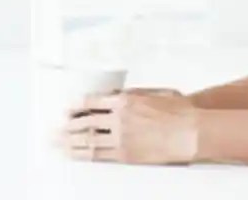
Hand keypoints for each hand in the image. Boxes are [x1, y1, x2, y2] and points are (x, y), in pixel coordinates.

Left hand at [61, 88, 198, 163]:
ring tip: (59, 144)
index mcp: (125, 100)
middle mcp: (119, 118)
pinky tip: (76, 154)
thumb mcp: (154, 92)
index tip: (68, 109)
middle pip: (86, 122)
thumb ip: (132, 95)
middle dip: (68, 126)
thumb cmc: (180, 110)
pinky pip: (99, 155)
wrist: (191, 130)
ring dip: (71, 142)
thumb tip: (116, 97)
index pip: (91, 102)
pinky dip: (84, 154)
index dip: (76, 107)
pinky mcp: (126, 154)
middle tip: (56, 130)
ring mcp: (121, 138)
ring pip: (88, 140)